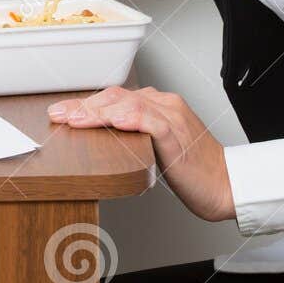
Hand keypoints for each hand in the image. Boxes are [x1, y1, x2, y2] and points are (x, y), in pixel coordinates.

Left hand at [48, 86, 235, 221]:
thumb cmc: (194, 172)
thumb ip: (136, 136)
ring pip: (126, 104)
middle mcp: (165, 104)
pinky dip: (124, 119)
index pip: (115, 96)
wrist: (226, 186)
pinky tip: (107, 122)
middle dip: (82, 105)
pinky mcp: (176, 133)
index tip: (62, 112)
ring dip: (94, 111)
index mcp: (160, 105)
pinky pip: (146, 120)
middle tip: (57, 114)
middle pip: (115, 96)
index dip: (86, 103)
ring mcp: (171, 116)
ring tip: (72, 120)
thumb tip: (103, 138)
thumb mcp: (158, 149)